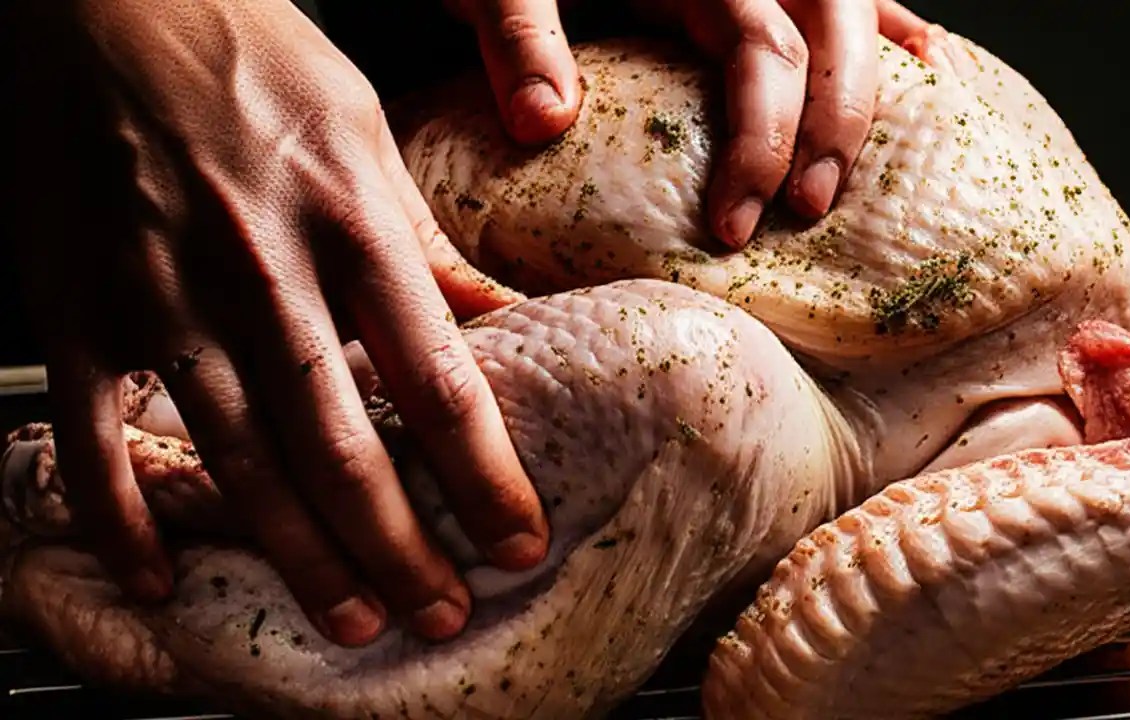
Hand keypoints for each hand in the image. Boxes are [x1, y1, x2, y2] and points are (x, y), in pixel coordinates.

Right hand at [5, 0, 547, 646]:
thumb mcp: (366, 131)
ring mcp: (161, 294)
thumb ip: (424, 240)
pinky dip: (124, 515)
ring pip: (240, 456)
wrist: (105, 0)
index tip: (518, 539)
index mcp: (350, 221)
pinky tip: (163, 576)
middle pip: (343, 442)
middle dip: (400, 546)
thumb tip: (495, 321)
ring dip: (300, 553)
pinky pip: (96, 434)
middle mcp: (262, 267)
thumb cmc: (250, 58)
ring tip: (350, 620)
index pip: (437, 380)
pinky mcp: (76, 308)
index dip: (483, 475)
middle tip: (441, 614)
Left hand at [449, 0, 932, 247]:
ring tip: (864, 162)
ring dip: (866, 88)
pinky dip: (887, 25)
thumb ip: (518, 35)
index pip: (759, 47)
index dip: (761, 140)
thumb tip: (544, 122)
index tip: (734, 227)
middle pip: (831, 26)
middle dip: (832, 127)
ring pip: (853, 8)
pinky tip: (927, 59)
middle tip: (808, 211)